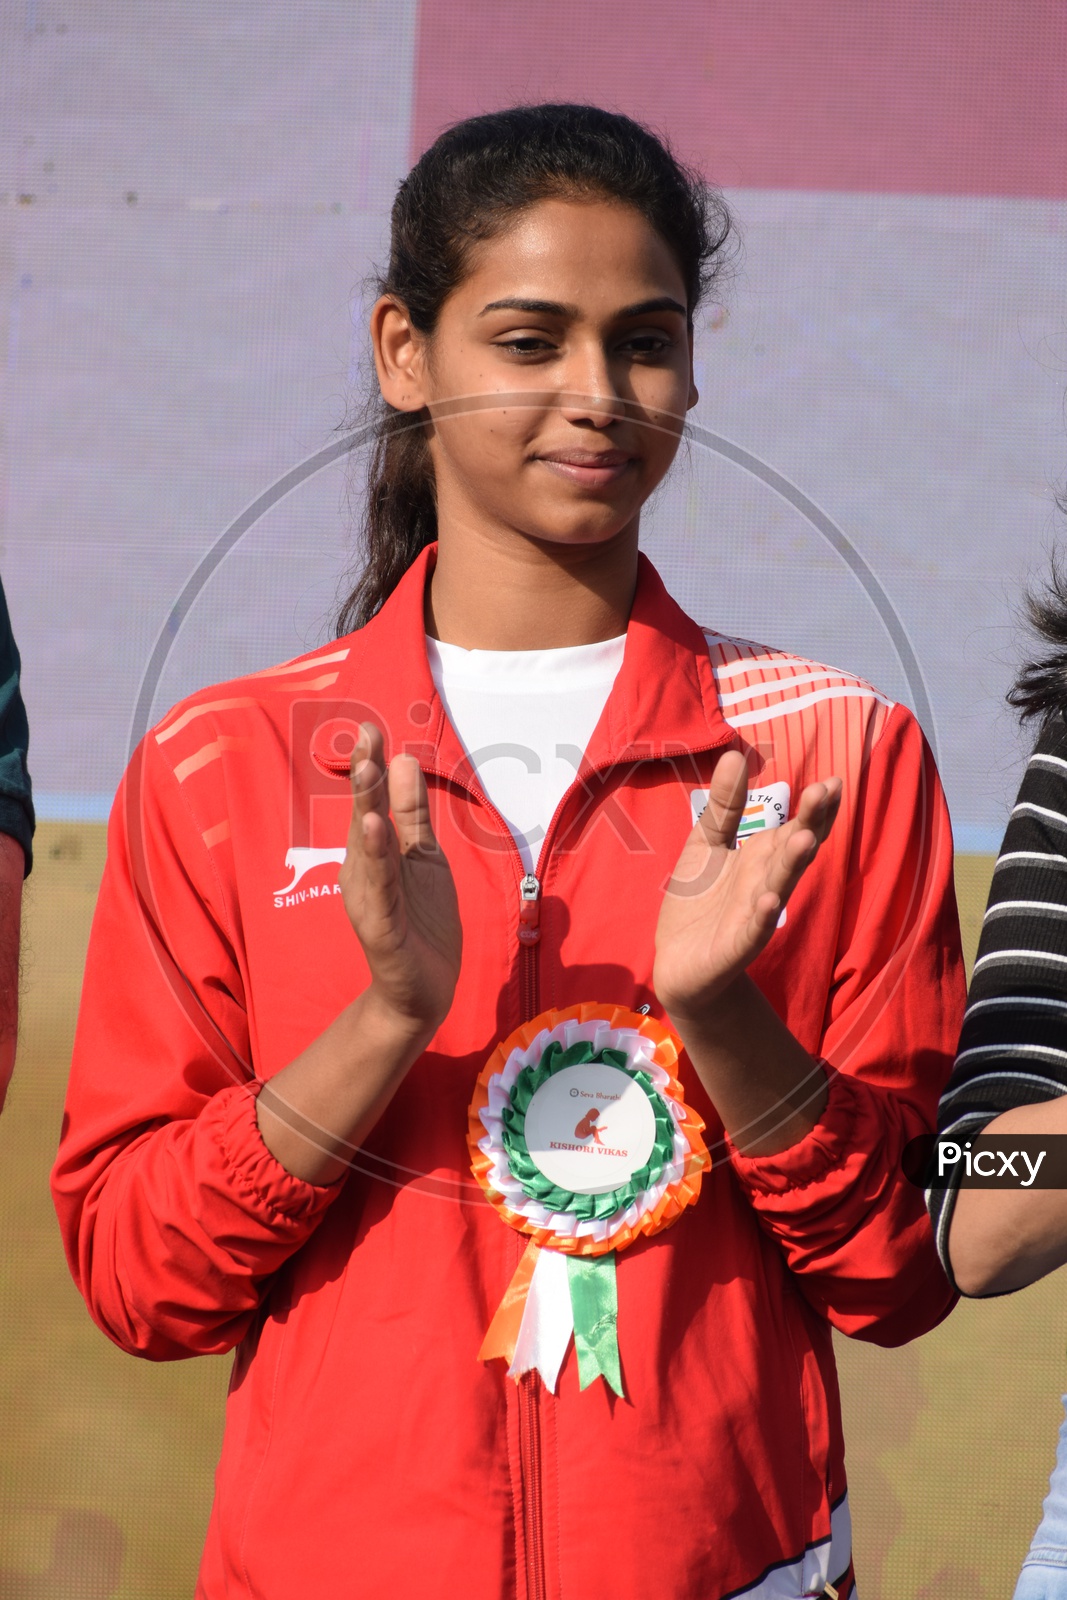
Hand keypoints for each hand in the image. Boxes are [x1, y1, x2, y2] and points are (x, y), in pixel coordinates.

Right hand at [339, 723, 461, 1039]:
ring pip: (369, 849)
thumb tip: (403, 761)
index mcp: (375, 853)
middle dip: (365, 776)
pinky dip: (376, 860)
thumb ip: (412, 814)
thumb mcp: (422, 858)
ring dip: (367, 808)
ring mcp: (371, 900)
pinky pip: (381, 890)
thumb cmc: (421, 921)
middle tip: (365, 736)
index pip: (372, 801)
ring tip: (367, 770)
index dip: (371, 765)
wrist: (423, 992)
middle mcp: (364, 872)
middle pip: (365, 816)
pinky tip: (374, 830)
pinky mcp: (382, 929)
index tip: (370, 728)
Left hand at [654, 749, 840, 1024]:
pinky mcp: (736, 945)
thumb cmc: (700, 901)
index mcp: (764, 857)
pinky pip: (753, 929)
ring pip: (779, 886)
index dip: (815, 808)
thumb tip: (735, 754)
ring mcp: (755, 914)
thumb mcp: (708, 843)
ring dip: (791, 864)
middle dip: (810, 823)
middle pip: (794, 850)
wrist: (679, 962)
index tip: (833, 781)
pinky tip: (768, 901)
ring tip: (803, 839)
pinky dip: (762, 916)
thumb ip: (724, 804)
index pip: (797, 827)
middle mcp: (767, 882)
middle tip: (828, 791)